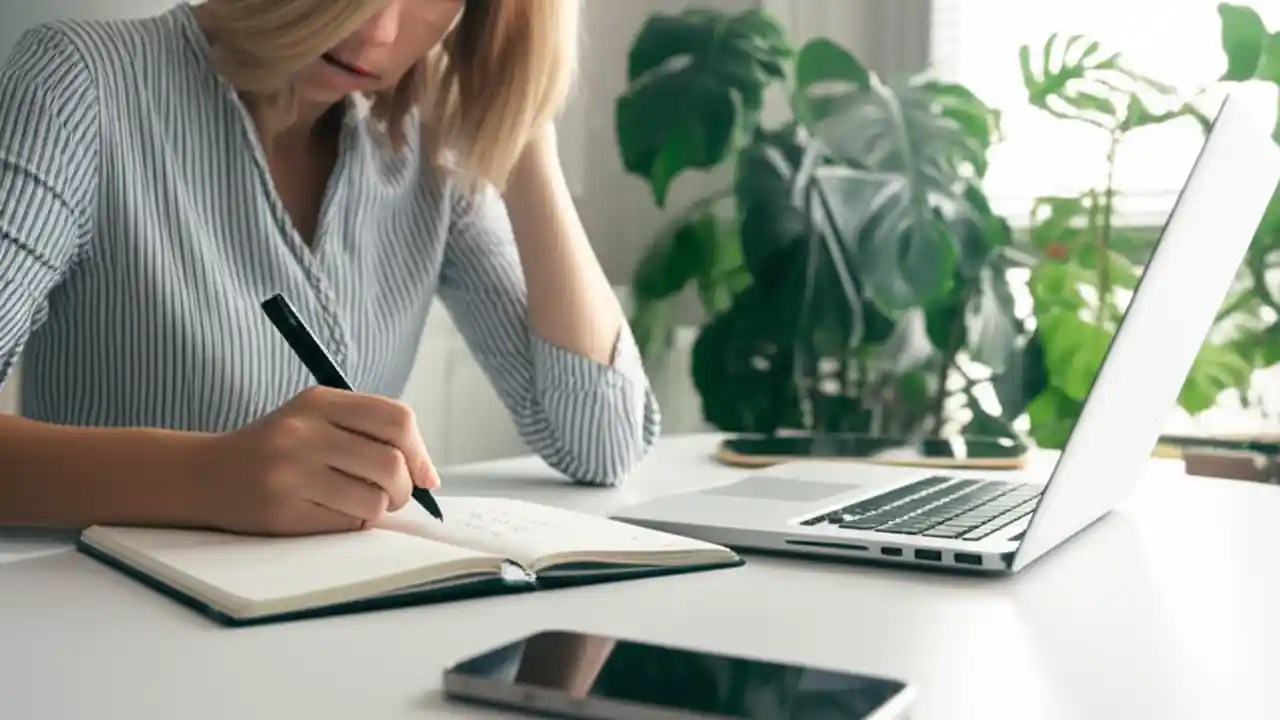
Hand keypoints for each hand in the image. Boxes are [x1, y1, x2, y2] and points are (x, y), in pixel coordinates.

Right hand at [193, 387, 439, 535]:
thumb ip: (369, 432)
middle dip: (403, 488)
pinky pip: (346, 524)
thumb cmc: (278, 448)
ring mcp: (291, 473)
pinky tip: (333, 513)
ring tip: (361, 504)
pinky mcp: (283, 512)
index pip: (396, 419)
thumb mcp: (316, 418)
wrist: (207, 474)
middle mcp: (304, 432)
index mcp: (319, 401)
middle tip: (392, 496)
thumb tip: (428, 476)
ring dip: (379, 510)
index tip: (423, 475)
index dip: (420, 451)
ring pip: (373, 500)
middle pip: (391, 463)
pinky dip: (352, 523)